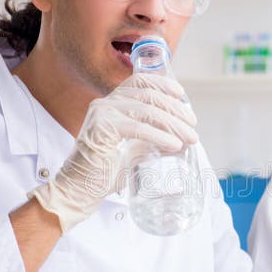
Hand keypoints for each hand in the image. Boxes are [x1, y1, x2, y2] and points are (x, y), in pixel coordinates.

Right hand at [29, 74, 197, 232]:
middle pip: (149, 95)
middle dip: (176, 110)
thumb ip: (151, 137)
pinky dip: (159, 135)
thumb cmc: (106, 172)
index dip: (163, 84)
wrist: (79, 189)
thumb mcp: (133, 148)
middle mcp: (105, 103)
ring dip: (173, 123)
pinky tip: (174, 144)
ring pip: (147, 110)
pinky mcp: (101, 128)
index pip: (140, 82)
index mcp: (112, 103)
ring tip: (189, 138)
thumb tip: (182, 137)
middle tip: (193, 126)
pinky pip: (138, 128)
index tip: (181, 95)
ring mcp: (101, 113)